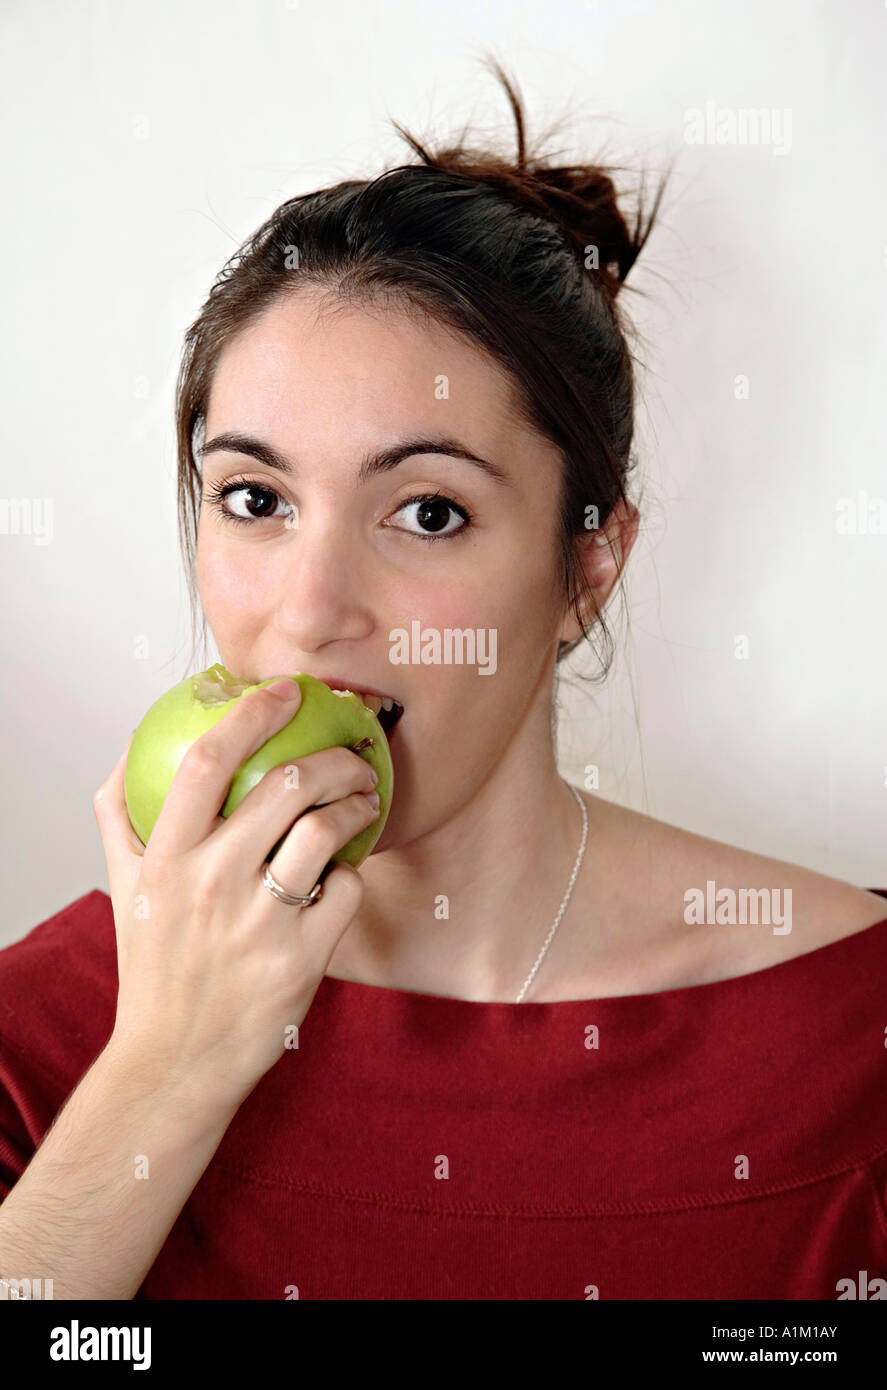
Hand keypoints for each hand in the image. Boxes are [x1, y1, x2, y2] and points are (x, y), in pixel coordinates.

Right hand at [92, 679, 380, 1122]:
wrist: (175, 1062)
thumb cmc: (154, 965)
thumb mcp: (124, 887)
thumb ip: (122, 811)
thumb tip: (136, 740)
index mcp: (164, 859)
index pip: (204, 761)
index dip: (252, 713)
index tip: (286, 691)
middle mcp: (210, 884)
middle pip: (286, 785)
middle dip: (334, 756)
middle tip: (352, 755)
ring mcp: (259, 922)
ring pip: (326, 829)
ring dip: (358, 803)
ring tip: (364, 801)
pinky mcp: (302, 958)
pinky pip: (348, 886)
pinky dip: (355, 871)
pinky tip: (346, 873)